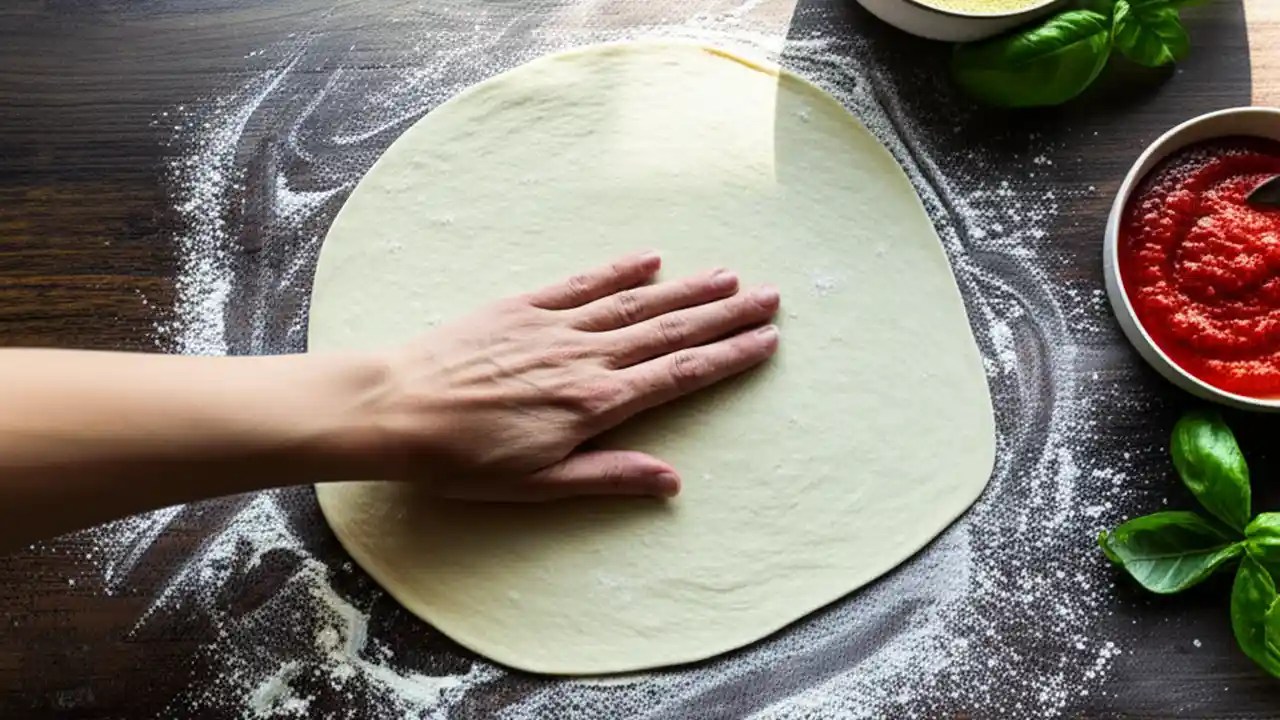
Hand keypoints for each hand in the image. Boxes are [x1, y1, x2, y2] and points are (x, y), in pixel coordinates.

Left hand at [363, 251, 779, 500]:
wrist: (394, 408)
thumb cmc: (462, 459)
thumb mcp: (538, 485)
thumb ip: (608, 476)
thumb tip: (671, 481)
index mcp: (596, 403)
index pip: (679, 374)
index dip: (727, 356)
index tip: (767, 340)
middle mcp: (586, 357)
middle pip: (670, 330)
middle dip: (724, 314)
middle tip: (770, 296)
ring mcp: (555, 326)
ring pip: (636, 302)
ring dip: (686, 287)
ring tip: (728, 274)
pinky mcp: (522, 306)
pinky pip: (582, 283)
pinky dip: (619, 269)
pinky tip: (650, 258)